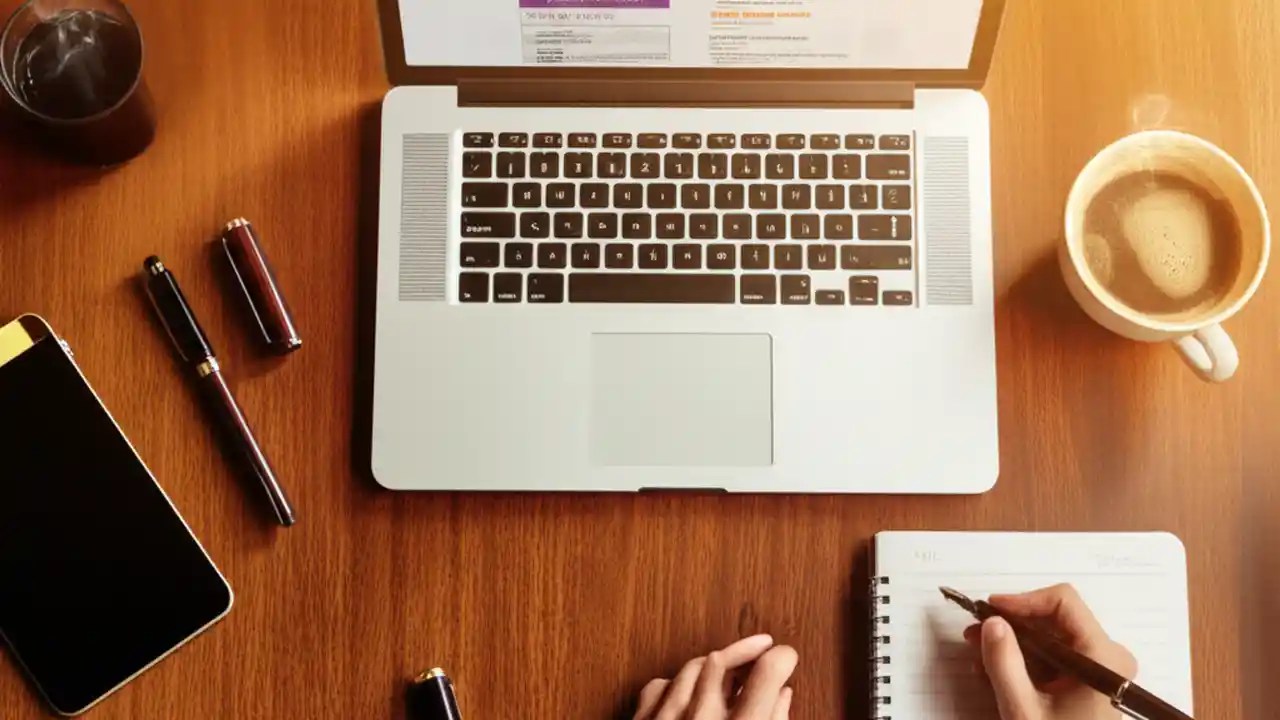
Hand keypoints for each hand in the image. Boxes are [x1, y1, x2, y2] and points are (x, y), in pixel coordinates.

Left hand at [633, 635, 796, 719]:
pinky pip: (659, 686)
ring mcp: (666, 719)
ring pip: (691, 666)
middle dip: (745, 653)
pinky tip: (688, 695)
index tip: (785, 657)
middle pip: (723, 659)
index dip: (783, 658)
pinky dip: (677, 685)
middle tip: (760, 655)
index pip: (768, 672)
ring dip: (713, 666)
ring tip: (727, 678)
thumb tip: (783, 696)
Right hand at [964, 584, 1137, 719]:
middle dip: (1012, 625)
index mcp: (1101, 658)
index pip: (1062, 602)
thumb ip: (1004, 662)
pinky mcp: (1091, 682)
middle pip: (1054, 619)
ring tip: (982, 658)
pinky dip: (1027, 661)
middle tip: (977, 633)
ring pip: (1051, 638)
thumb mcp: (1023, 708)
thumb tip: (992, 624)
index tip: (992, 609)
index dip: (1022, 599)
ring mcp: (1100, 670)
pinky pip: (1055, 658)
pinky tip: (1000, 673)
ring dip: (1014, 644)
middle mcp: (1107, 658)